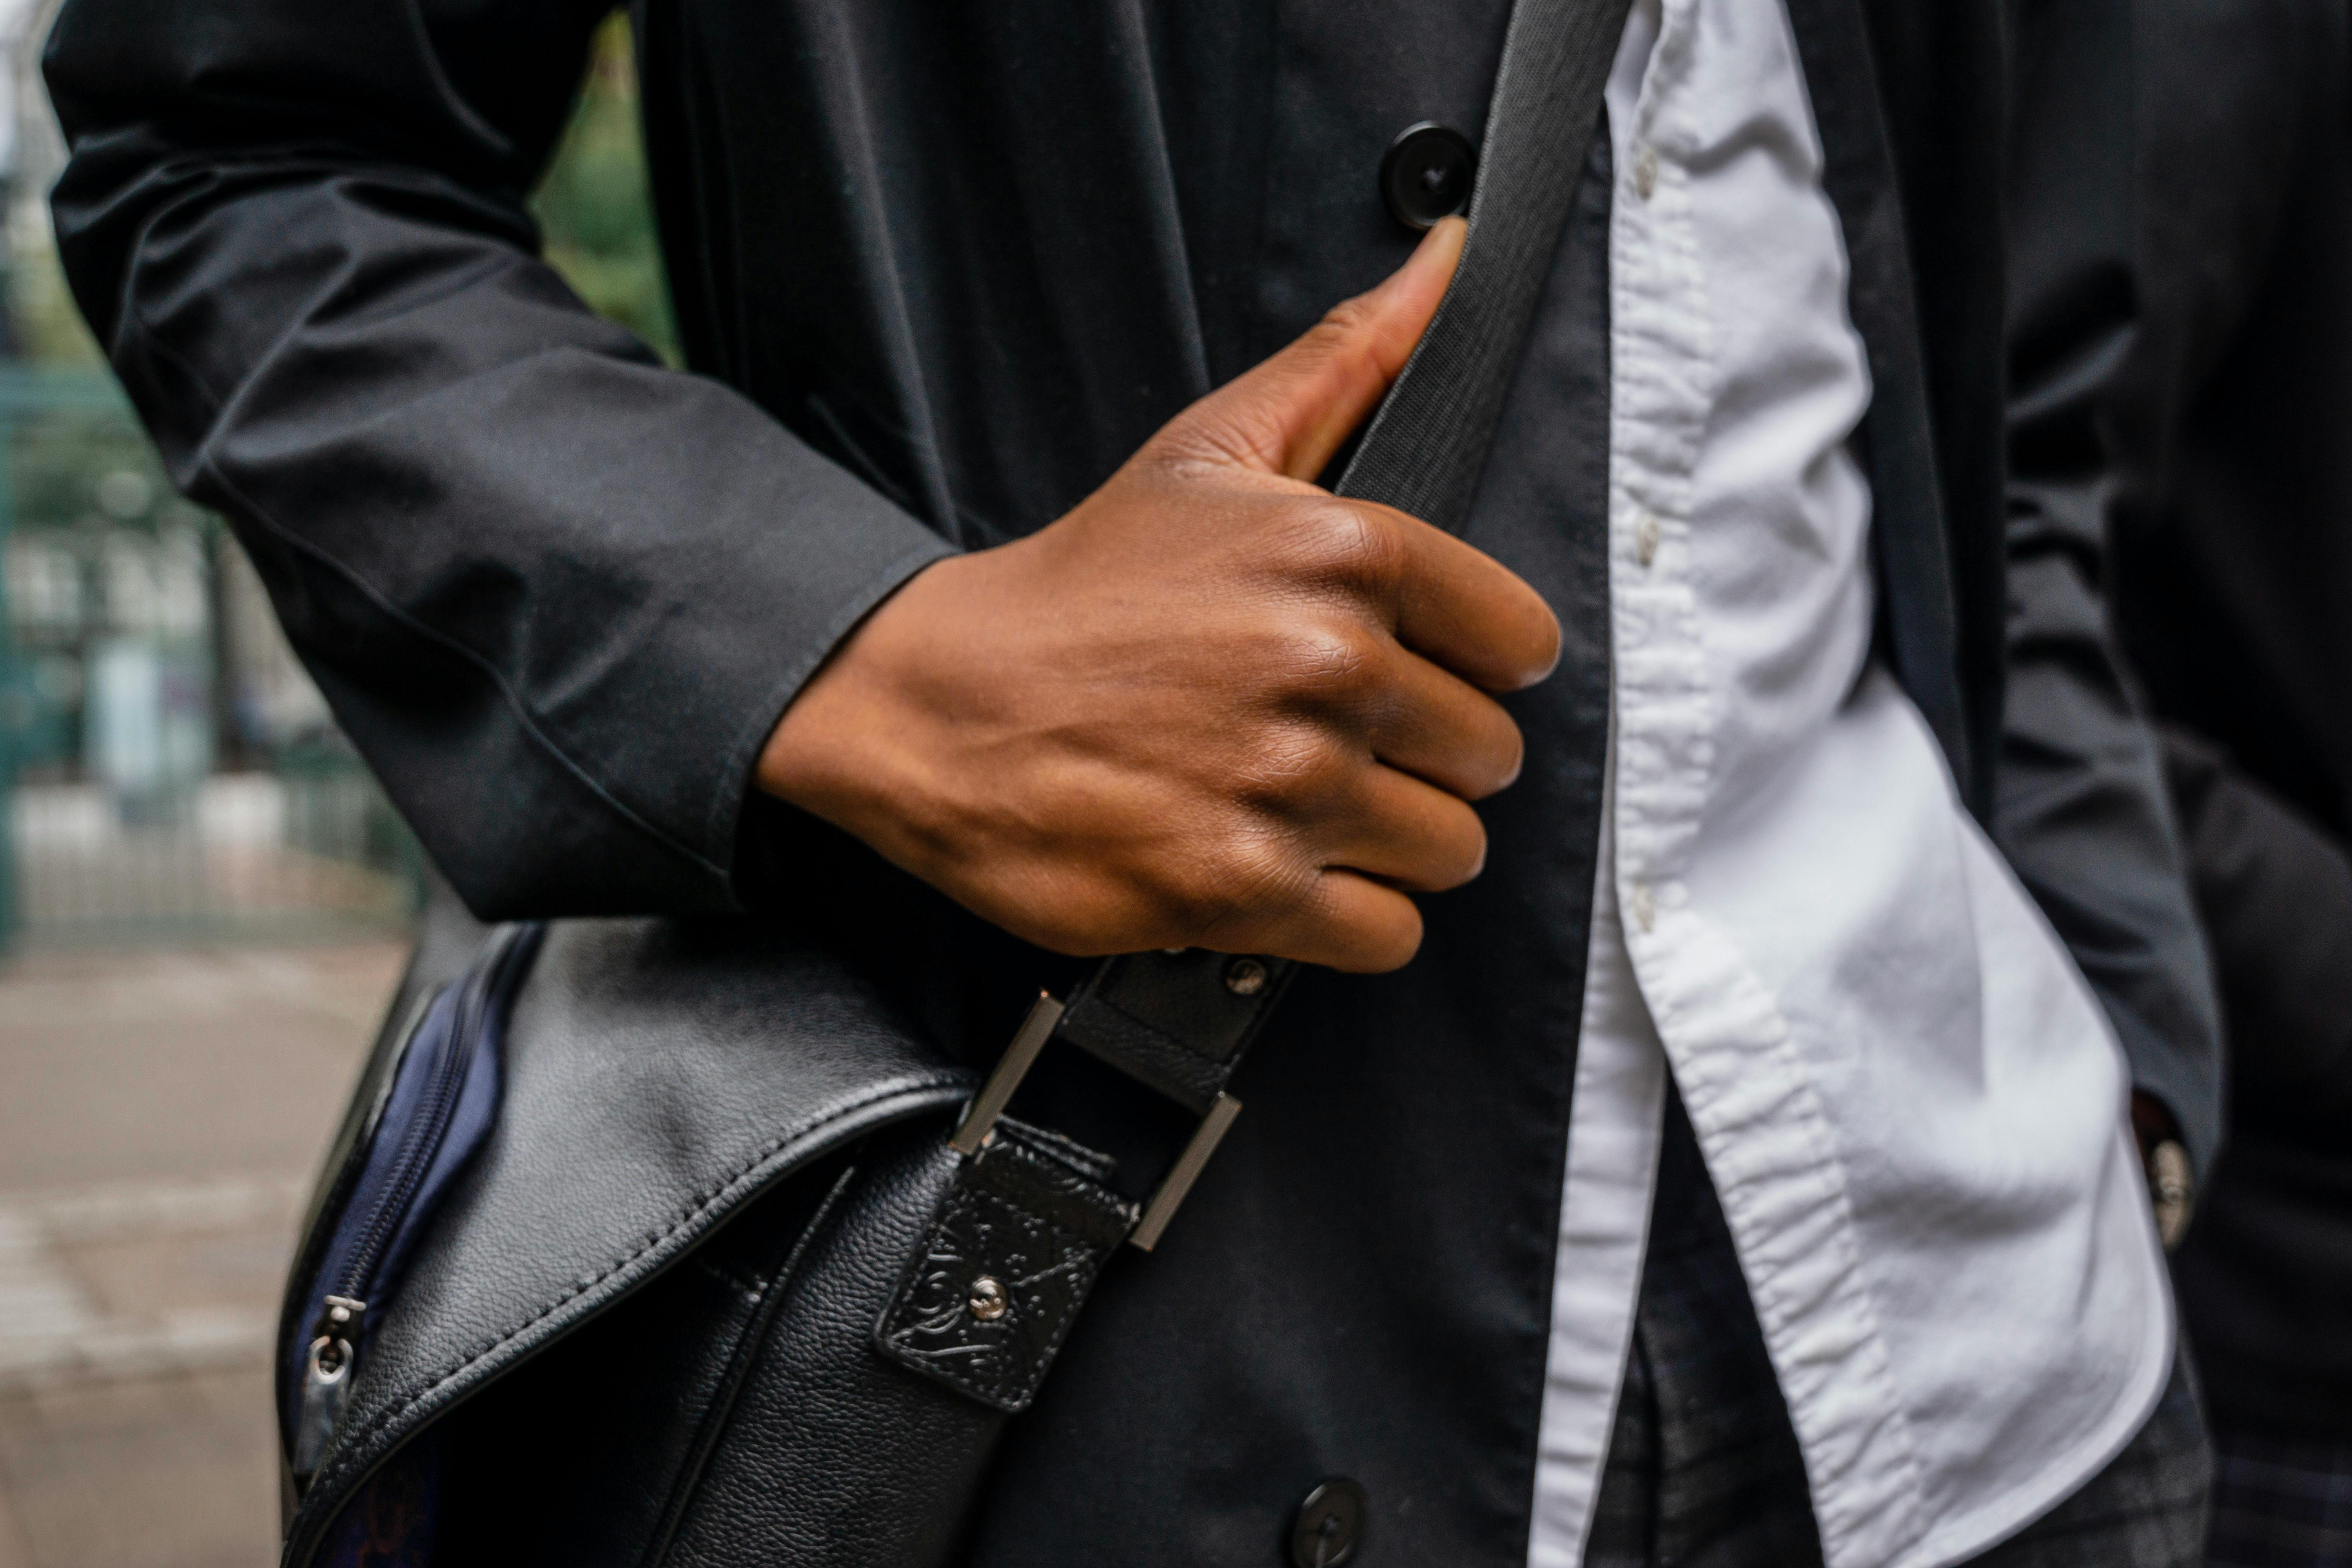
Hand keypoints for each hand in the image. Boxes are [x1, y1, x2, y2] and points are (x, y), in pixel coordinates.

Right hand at [758, 218, 1560, 971]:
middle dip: (1419, 759)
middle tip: (1326, 741)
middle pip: (1484, 758)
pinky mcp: (1244, 891)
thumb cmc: (1083, 586)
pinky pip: (1388, 935)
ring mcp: (1288, 787)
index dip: (1467, 665)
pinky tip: (1279, 867)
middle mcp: (1330, 669)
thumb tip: (1446, 258)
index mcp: (1347, 555)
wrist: (938, 701)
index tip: (1406, 671)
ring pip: (1446, 851)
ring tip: (1296, 803)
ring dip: (1384, 841)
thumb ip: (1347, 360)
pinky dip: (1346, 919)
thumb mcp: (1212, 448)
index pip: (1517, 645)